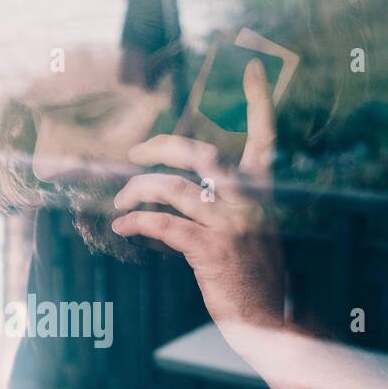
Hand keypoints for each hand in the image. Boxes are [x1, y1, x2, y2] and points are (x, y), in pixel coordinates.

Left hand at [111, 58, 284, 334]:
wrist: (269, 321)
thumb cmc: (253, 277)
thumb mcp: (249, 233)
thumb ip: (221, 207)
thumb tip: (172, 197)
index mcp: (262, 192)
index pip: (265, 138)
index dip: (259, 102)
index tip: (253, 67)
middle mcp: (248, 202)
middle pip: (201, 153)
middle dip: (161, 145)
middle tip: (134, 154)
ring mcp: (230, 225)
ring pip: (172, 188)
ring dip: (137, 191)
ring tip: (118, 203)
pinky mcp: (211, 252)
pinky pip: (163, 225)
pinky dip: (137, 223)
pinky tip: (122, 228)